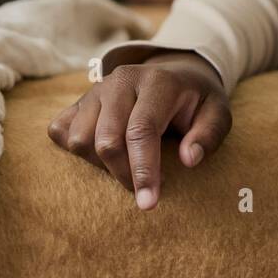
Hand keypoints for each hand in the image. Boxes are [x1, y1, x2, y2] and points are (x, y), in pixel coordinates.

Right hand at [46, 52, 231, 209]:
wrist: (174, 73)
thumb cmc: (196, 101)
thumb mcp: (218, 112)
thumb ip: (208, 135)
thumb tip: (188, 160)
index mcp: (157, 82)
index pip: (141, 130)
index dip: (143, 170)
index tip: (148, 204)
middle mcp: (121, 80)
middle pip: (107, 140)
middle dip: (123, 175)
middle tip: (144, 190)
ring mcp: (96, 89)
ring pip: (79, 139)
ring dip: (100, 165)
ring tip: (126, 165)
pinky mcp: (79, 100)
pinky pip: (59, 130)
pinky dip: (76, 151)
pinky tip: (102, 154)